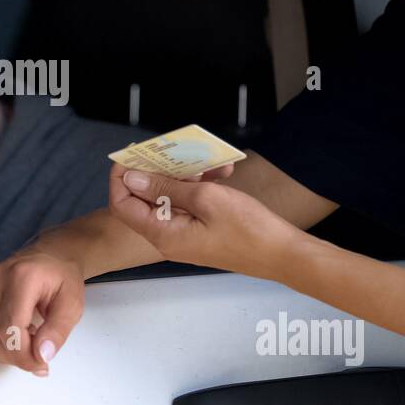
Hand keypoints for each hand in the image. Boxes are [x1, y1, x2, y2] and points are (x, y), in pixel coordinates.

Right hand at [0, 248, 84, 376]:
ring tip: (28, 339)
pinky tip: (14, 332)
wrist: (50, 257)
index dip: (24, 355)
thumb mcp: (72, 304)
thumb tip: (42, 355)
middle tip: (39, 354)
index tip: (41, 363)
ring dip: (7, 352)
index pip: (10, 329)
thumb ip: (58, 331)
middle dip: (18, 357)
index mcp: (22, 277)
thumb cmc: (61, 277)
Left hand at [107, 163, 305, 281]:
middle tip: (174, 150)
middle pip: (145, 198)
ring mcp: (183, 234)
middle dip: (158, 170)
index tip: (133, 153)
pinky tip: (222, 173)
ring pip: (170, 197)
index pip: (122, 204)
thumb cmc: (247, 229)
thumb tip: (132, 178)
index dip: (121, 177)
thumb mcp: (205, 199)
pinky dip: (200, 186)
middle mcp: (167, 236)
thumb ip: (165, 187)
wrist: (282, 253)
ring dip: (185, 175)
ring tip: (210, 161)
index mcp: (162, 233)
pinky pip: (189, 204)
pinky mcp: (199, 230)